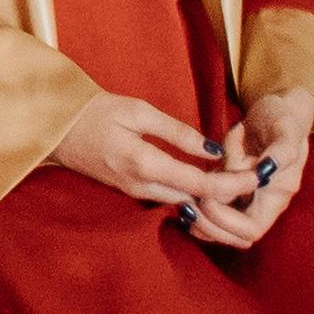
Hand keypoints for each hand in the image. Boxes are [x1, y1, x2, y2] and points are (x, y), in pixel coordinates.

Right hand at [53, 91, 243, 218]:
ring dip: (213, 196)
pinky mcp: (132, 192)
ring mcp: (136, 193)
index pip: (201, 185)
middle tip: (255, 177)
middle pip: (198, 201)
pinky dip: (194, 193)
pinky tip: (209, 181)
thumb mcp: (138, 111)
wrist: (56, 127)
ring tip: (238, 178)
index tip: (258, 176)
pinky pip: (172, 198)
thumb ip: (177, 132)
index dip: (233, 184)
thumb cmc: (95, 111)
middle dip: (229, 194)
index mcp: (144, 164)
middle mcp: (142, 186)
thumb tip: (213, 151)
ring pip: (186, 203)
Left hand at [181, 87, 313, 250]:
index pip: (251, 229)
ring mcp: (245, 198)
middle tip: (185, 206)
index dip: (226, 220)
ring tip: (180, 203)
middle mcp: (261, 203)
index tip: (206, 197)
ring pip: (222, 228)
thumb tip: (266, 169)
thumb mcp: (285, 129)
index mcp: (276, 196)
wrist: (278, 112)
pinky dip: (198, 210)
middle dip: (209, 226)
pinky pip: (214, 211)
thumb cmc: (283, 119)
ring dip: (200, 221)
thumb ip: (280, 151)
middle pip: (235, 237)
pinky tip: (181, 196)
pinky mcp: (231, 189)